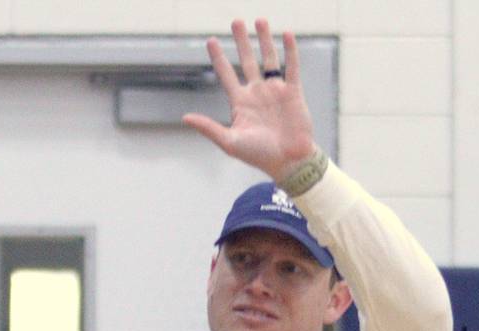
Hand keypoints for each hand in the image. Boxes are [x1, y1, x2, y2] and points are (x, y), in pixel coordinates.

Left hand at [183, 19, 316, 180]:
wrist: (288, 161)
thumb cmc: (258, 155)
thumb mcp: (229, 142)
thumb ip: (209, 127)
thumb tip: (185, 117)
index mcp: (240, 103)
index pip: (226, 74)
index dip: (218, 58)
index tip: (210, 41)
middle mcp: (256, 93)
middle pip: (246, 60)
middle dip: (241, 41)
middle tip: (236, 21)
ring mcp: (275, 90)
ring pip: (269, 58)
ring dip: (265, 40)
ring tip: (259, 21)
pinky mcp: (293, 92)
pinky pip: (290, 67)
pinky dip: (289, 51)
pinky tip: (286, 35)